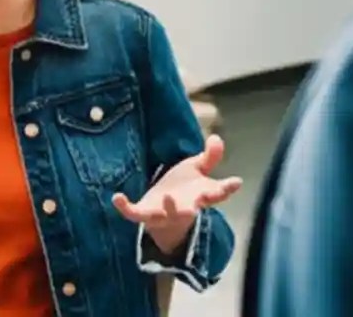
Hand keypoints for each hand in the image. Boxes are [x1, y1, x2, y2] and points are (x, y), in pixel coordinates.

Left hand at [111, 134, 242, 254]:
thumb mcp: (197, 171)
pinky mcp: (145, 215)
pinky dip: (126, 208)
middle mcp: (185, 208)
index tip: (235, 182)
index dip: (226, 189)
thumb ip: (209, 157)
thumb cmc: (185, 188)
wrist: (164, 214)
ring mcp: (164, 213)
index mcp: (200, 196)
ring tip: (167, 197)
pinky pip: (134, 214)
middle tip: (200, 201)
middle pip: (192, 209)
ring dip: (168, 208)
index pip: (216, 194)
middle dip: (195, 206)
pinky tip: (117, 197)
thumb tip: (216, 138)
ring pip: (166, 214)